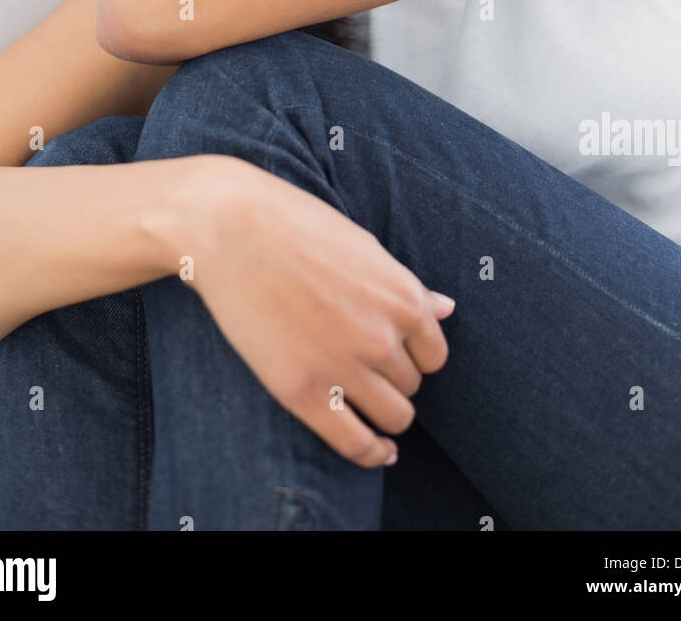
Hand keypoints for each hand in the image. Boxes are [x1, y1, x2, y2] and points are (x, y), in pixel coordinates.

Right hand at [176, 153, 454, 468]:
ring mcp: (344, 368)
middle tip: (362, 364)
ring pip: (395, 417)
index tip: (392, 352)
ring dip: (383, 411)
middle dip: (392, 378)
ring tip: (364, 400)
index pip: (434, 355)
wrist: (232, 229)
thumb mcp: (364, 248)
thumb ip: (407, 287)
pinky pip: (356, 444)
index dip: (414, 356)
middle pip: (411, 385)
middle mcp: (384, 338)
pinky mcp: (304, 392)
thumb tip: (448, 309)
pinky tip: (377, 451)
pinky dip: (372, 454)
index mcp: (404, 299)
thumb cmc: (297, 227)